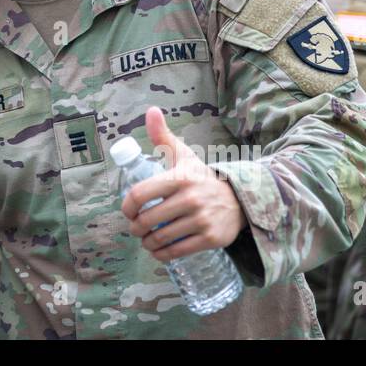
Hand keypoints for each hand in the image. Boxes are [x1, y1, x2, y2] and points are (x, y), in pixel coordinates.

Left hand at [121, 107, 246, 261]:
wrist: (239, 198)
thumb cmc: (201, 177)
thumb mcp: (183, 156)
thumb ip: (163, 136)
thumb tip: (151, 110)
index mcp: (180, 177)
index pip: (139, 194)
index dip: (127, 206)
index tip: (128, 211)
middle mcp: (191, 198)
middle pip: (147, 220)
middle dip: (135, 228)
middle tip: (136, 228)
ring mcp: (202, 220)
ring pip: (160, 239)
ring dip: (147, 243)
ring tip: (145, 240)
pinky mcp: (211, 239)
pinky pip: (177, 252)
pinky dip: (162, 255)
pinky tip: (158, 251)